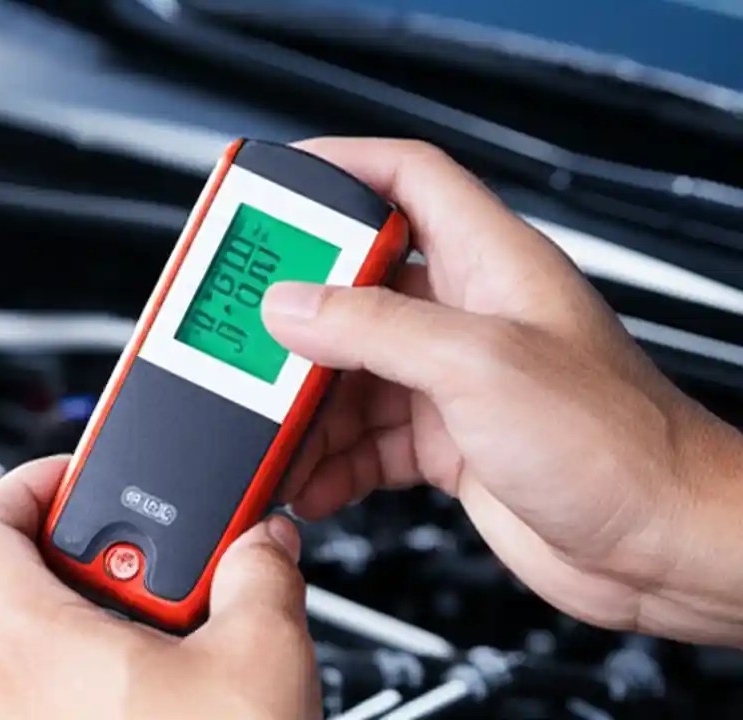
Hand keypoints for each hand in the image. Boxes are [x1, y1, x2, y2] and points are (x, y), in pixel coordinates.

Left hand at [0, 456, 318, 719]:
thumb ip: (259, 578)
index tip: (79, 482)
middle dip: (74, 562)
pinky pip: (28, 707)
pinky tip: (151, 704)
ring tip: (161, 644)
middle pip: (0, 584)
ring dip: (81, 629)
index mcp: (25, 642)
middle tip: (143, 571)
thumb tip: (262, 546)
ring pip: (18, 652)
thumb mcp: (262, 664)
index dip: (24, 486)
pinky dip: (76, 688)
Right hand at [264, 138, 742, 645]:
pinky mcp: (448, 442)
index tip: (274, 185)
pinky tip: (311, 480)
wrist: (663, 546)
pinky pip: (366, 439)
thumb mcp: (479, 367)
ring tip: (271, 430)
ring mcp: (454, 381)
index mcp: (489, 264)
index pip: (406, 180)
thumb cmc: (617, 446)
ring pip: (351, 371)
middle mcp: (467, 314)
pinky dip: (330, 460)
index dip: (338, 168)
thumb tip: (290, 306)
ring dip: (305, 404)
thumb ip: (375, 330)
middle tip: (241, 333)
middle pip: (355, 286)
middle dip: (294, 314)